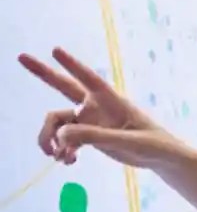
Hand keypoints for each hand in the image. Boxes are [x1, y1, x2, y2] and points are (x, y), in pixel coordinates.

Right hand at [18, 47, 184, 168]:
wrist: (160, 159)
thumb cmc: (153, 144)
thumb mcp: (127, 142)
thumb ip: (95, 137)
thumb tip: (61, 135)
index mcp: (112, 100)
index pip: (89, 78)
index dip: (72, 65)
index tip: (55, 49)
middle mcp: (97, 106)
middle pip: (64, 86)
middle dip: (43, 72)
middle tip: (21, 57)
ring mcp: (90, 121)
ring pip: (57, 123)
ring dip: (50, 138)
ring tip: (57, 156)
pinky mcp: (88, 136)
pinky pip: (63, 140)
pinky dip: (61, 150)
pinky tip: (68, 162)